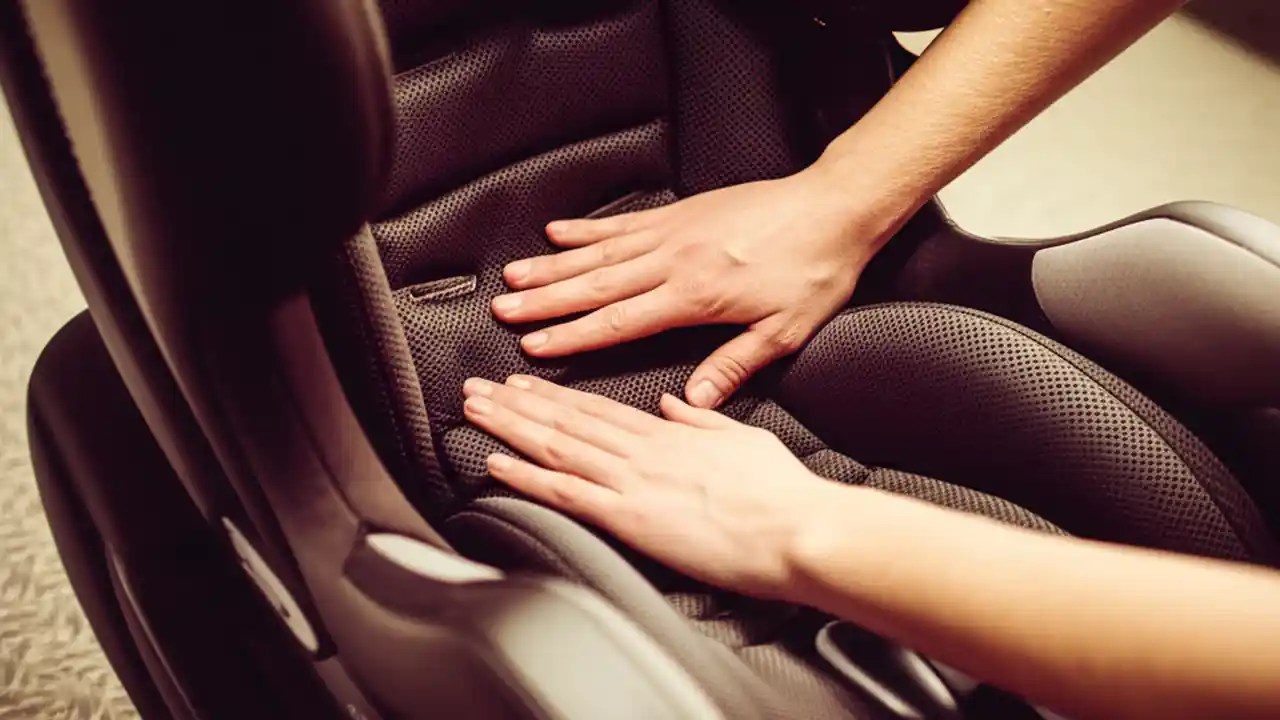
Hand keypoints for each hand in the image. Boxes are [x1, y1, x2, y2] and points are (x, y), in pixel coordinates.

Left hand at [462, 374, 841, 598]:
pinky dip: (526, 476)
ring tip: (474, 412)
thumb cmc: (781, 494)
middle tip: (478, 388)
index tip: (524, 383)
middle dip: (516, 403)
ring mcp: (633, 482)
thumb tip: (674, 404)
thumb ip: (703, 421)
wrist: (798, 529)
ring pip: (556, 445)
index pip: (599, 408)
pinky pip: (565, 492)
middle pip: (567, 420)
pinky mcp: (630, 517)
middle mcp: (643, 451)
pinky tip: (496, 464)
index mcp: (670, 435)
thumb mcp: (743, 440)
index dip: (555, 394)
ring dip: (509, 427)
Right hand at [492, 167, 890, 407]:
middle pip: (596, 286)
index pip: (620, 322)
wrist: (835, 208)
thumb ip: (734, 364)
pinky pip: (623, 222)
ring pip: (600, 253)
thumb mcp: (783, 331)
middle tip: (504, 311)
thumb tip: (693, 398)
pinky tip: (558, 233)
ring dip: (553, 266)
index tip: (535, 347)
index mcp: (695, 297)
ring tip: (514, 277)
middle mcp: (675, 261)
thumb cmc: (815, 272)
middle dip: (546, 302)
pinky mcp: (681, 212)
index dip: (573, 337)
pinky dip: (588, 229)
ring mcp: (674, 232)